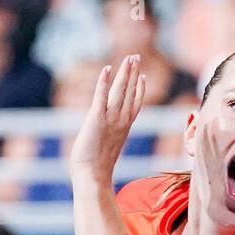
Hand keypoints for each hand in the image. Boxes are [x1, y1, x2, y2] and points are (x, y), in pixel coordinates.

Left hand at [69, 54, 145, 183]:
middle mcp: (121, 121)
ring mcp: (110, 119)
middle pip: (130, 92)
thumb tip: (104, 141)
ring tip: (129, 58)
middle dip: (133, 73)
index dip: (139, 89)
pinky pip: (101, 96)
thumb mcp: (106, 151)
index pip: (135, 104)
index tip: (142, 76)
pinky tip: (107, 69)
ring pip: (120, 90)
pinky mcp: (96, 119)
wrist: (92, 177)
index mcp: (124, 128)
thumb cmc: (95, 171)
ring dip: (125, 72)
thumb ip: (108, 140)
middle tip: (136, 57)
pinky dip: (104, 82)